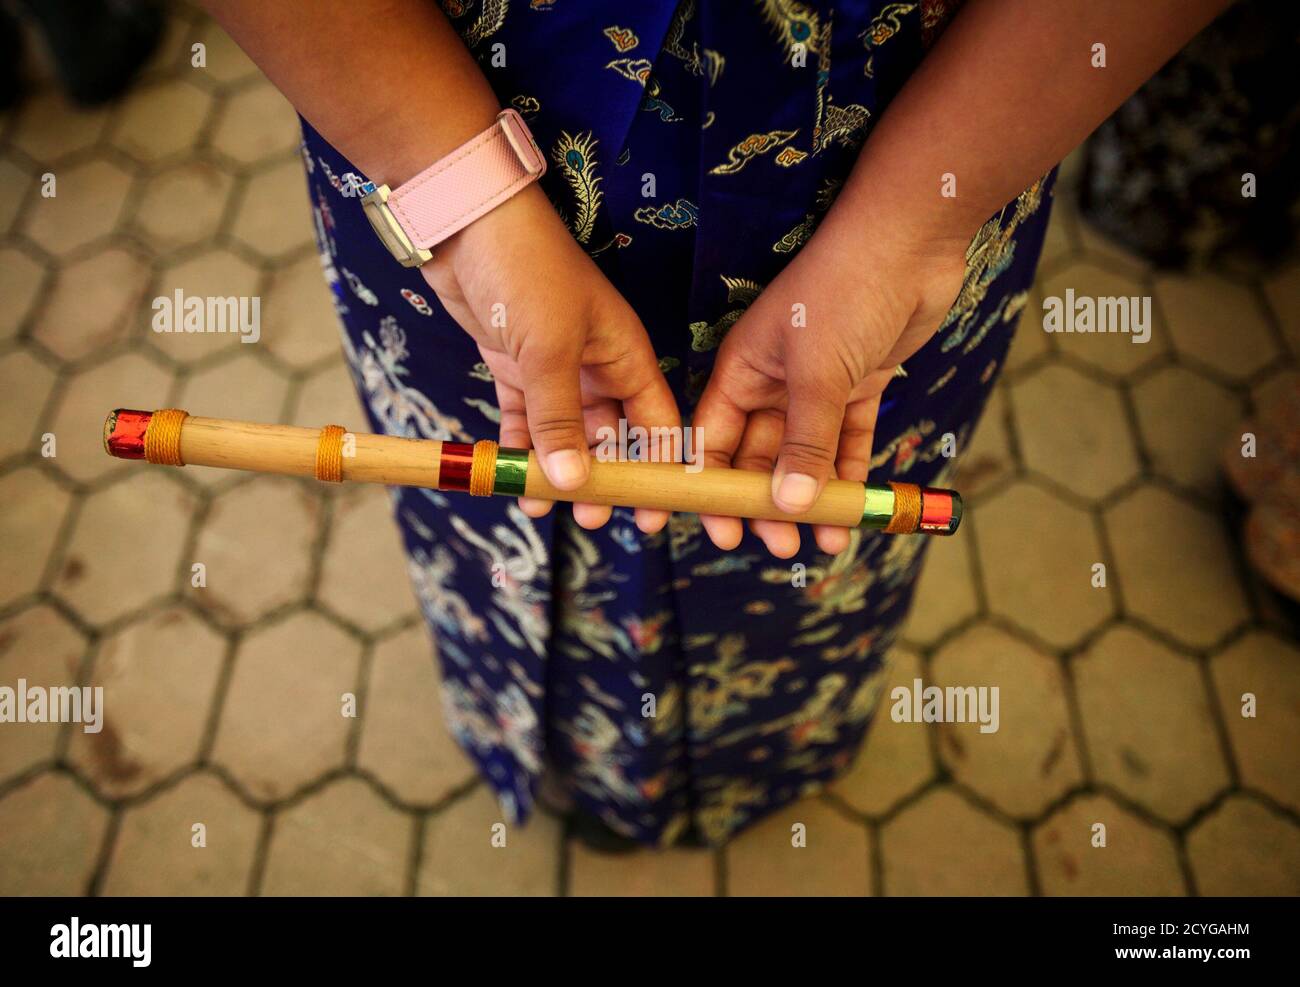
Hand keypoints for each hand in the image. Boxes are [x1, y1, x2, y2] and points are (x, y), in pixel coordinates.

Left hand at [421, 183, 678, 532]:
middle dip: (603, 478)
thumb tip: (574, 483)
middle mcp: (597, 366)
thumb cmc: (527, 271)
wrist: (466, 225)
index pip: (657, 422)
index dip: (660, 469)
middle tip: (592, 518)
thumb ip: (559, 419)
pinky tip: (515, 484)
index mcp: (626, 355)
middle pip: (610, 437)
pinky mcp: (514, 368)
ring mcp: (555, 369)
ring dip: (557, 471)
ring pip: (564, 435)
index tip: (654, 514)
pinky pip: (524, 422)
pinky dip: (520, 452)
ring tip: (547, 509)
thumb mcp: (550, 349)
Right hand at [692, 206, 966, 557]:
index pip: (712, 440)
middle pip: (759, 456)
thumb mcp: (816, 374)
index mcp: (741, 370)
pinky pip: (848, 441)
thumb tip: (786, 506)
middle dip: (767, 503)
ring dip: (812, 499)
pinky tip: (853, 512)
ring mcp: (817, 384)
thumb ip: (803, 443)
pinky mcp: (860, 384)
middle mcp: (772, 381)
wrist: (911, 240)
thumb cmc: (844, 291)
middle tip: (779, 546)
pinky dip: (850, 476)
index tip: (721, 531)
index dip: (711, 487)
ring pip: (806, 456)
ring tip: (821, 542)